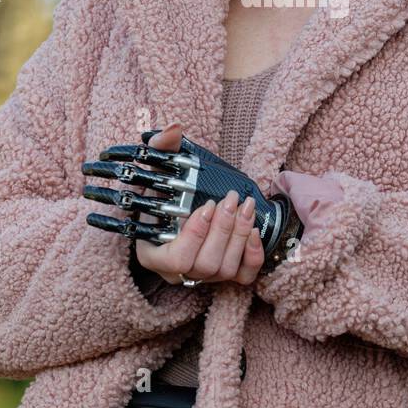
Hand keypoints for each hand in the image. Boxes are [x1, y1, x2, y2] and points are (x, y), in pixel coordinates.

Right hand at [133, 122, 266, 285]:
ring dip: (239, 236)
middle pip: (205, 265)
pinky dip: (253, 255)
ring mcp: (203, 275)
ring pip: (224, 270)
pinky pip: (243, 277)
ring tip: (245, 206)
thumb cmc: (165, 192)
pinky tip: (254, 230)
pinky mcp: (226, 275)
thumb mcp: (158, 169)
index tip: (206, 205)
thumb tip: (174, 130)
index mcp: (153, 253)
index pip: (175, 261)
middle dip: (223, 230)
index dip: (194, 236)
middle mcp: (178, 271)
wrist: (180, 204)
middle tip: (231, 199)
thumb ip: (162, 149)